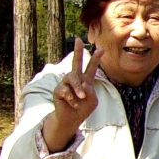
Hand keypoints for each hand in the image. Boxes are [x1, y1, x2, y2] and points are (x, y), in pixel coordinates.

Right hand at [42, 37, 101, 151]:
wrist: (72, 119)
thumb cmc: (83, 109)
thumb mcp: (93, 101)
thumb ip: (91, 92)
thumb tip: (82, 84)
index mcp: (86, 80)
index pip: (91, 68)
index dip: (96, 59)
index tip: (101, 49)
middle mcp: (75, 80)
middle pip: (76, 63)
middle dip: (77, 51)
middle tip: (78, 40)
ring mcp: (65, 84)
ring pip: (71, 78)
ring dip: (77, 88)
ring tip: (81, 97)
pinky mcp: (58, 91)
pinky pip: (65, 91)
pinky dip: (72, 99)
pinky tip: (73, 104)